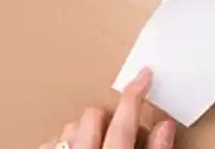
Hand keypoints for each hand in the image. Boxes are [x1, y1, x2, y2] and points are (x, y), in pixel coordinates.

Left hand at [38, 68, 175, 148]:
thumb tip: (165, 126)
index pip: (125, 119)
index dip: (136, 92)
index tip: (145, 74)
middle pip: (93, 115)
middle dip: (108, 119)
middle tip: (120, 130)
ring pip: (69, 126)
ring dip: (84, 131)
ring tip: (96, 144)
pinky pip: (49, 141)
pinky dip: (63, 142)